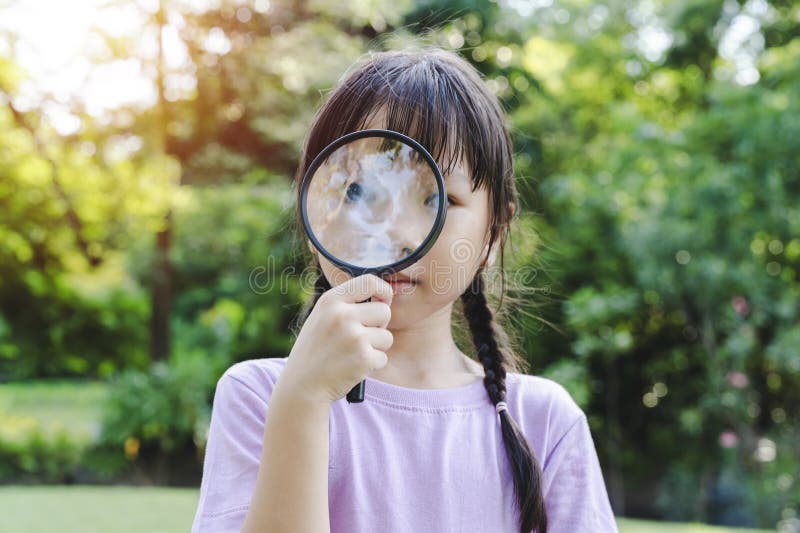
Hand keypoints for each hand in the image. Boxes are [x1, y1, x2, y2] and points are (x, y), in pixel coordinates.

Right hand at [278, 274, 393, 403]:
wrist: (301, 387)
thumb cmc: (315, 351)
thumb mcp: (322, 318)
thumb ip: (346, 305)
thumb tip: (384, 297)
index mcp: (331, 301)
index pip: (369, 281)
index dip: (383, 290)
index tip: (383, 301)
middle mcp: (342, 315)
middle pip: (384, 311)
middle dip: (379, 326)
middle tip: (359, 339)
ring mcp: (354, 336)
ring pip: (386, 337)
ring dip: (376, 348)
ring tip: (352, 354)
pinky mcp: (363, 358)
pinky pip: (383, 357)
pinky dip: (372, 365)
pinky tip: (353, 367)